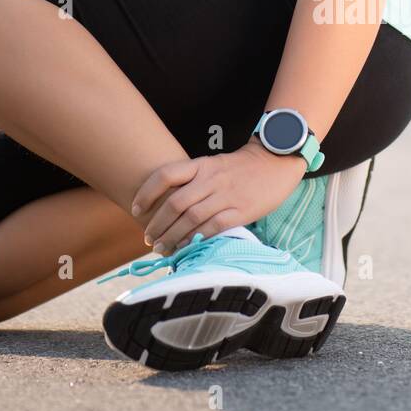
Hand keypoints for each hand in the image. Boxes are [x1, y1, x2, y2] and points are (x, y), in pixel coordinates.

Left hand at [130, 141, 307, 252]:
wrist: (276, 161)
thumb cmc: (241, 168)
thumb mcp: (213, 165)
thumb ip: (193, 181)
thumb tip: (167, 206)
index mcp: (201, 165)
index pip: (166, 175)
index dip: (146, 193)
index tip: (135, 209)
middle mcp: (211, 179)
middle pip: (175, 203)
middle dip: (157, 224)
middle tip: (148, 239)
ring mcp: (226, 195)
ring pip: (191, 218)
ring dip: (172, 236)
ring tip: (161, 248)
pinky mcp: (241, 211)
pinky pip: (213, 228)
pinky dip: (196, 239)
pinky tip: (186, 247)